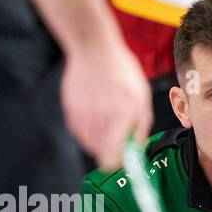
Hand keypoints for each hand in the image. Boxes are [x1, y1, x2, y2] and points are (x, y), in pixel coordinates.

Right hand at [61, 37, 152, 169]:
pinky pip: (78, 130)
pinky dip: (86, 128)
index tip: (116, 163)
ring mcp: (82, 112)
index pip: (112, 153)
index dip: (114, 162)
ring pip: (88, 141)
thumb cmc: (123, 73)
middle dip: (108, 149)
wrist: (94, 48)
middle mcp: (100, 116)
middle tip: (114, 138)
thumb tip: (137, 148)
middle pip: (99, 151)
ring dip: (97, 139)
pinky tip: (93, 113)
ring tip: (105, 120)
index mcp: (122, 114)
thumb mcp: (142, 97)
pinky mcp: (70, 108)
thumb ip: (141, 125)